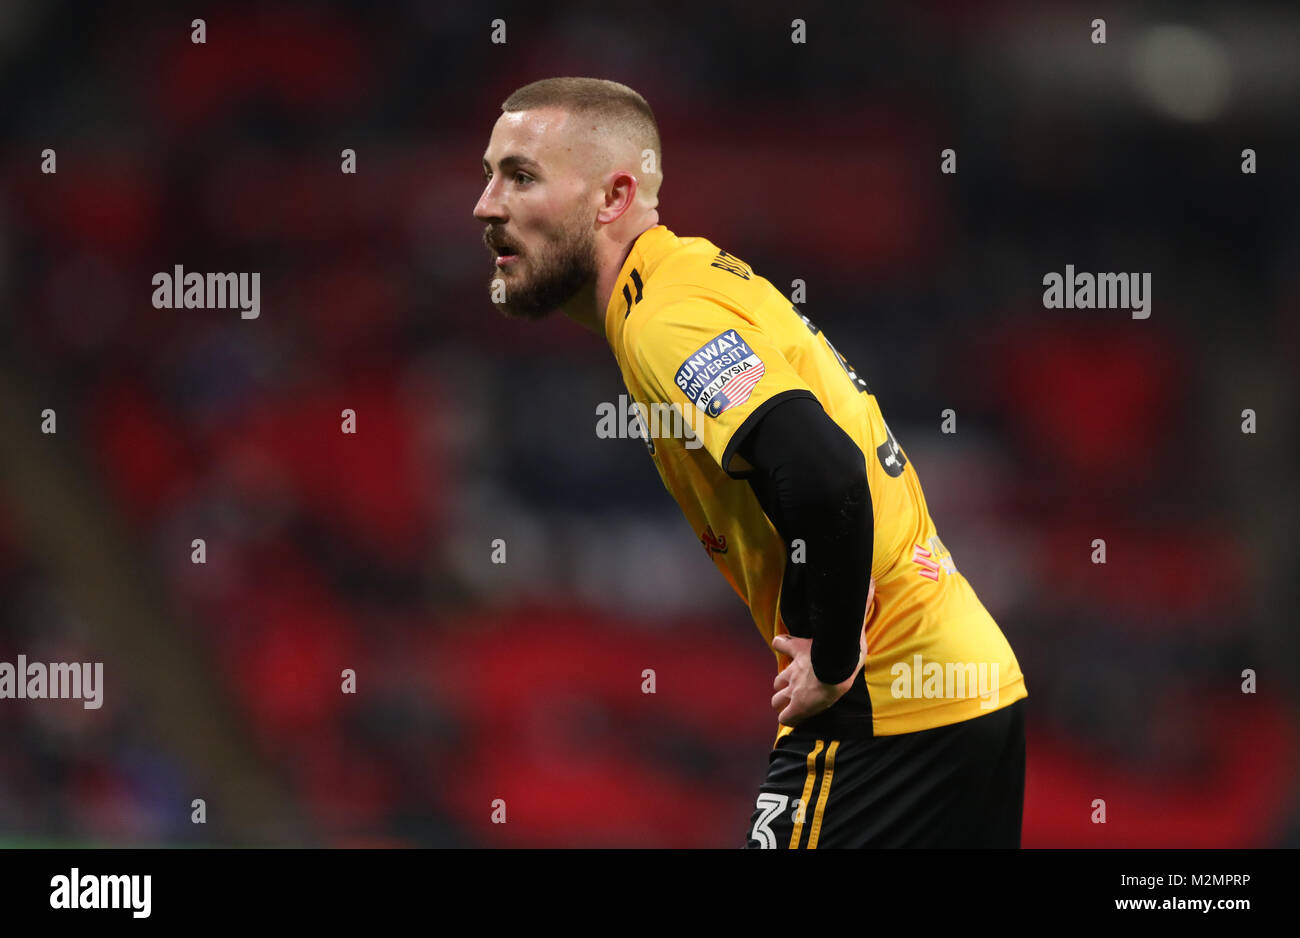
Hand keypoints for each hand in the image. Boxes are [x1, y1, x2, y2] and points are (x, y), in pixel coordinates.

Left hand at [770, 578, 875, 727]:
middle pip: (777, 679)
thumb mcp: (851, 625)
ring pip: (776, 698)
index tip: (785, 645)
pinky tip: (793, 719)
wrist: (835, 673)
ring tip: (791, 703)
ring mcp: (793, 690)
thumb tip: (871, 579)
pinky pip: (784, 718)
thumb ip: (859, 604)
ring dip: (782, 700)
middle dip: (783, 683)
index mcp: (800, 650)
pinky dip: (787, 719)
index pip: (780, 642)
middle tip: (793, 685)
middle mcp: (793, 671)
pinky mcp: (797, 708)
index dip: (783, 644)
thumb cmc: (843, 650)